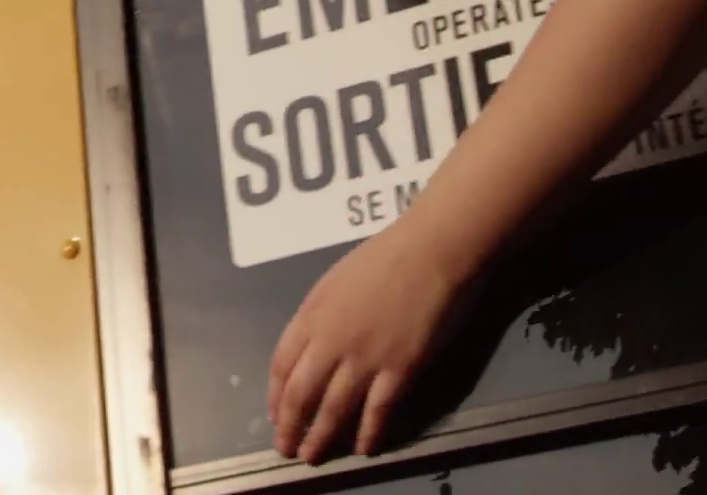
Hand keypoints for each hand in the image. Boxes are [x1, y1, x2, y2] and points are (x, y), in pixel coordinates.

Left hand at [267, 221, 477, 461]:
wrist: (431, 251)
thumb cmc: (385, 258)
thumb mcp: (333, 282)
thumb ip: (318, 317)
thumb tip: (310, 347)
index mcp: (311, 315)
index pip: (281, 364)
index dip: (276, 395)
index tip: (274, 414)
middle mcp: (331, 340)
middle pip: (301, 393)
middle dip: (290, 425)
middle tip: (285, 448)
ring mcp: (365, 356)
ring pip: (334, 407)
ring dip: (321, 436)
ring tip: (313, 456)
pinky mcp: (400, 368)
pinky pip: (379, 409)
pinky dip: (369, 432)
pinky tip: (363, 448)